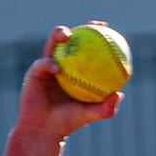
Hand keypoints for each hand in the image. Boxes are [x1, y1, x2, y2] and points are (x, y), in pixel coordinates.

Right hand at [16, 25, 123, 140]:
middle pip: (72, 40)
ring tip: (67, 36)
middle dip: (82, 29)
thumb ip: (105, 108)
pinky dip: (51, 65)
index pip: (89, 49)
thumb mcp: (89, 115)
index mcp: (77, 70)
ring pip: (53, 45)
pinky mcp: (35, 72)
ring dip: (60, 35)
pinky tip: (58, 68)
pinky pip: (43, 64)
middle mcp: (63, 64)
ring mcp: (48, 66)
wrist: (44, 129)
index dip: (98, 37)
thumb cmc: (68, 122)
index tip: (109, 30)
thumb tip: (120, 95)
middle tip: (92, 26)